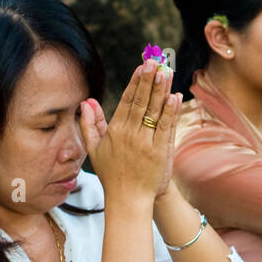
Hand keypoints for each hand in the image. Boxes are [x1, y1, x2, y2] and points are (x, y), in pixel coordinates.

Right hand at [80, 59, 178, 205]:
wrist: (127, 199)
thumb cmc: (111, 174)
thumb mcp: (94, 149)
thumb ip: (90, 124)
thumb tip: (86, 102)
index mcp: (115, 131)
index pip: (126, 101)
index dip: (135, 83)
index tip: (141, 67)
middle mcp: (130, 134)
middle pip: (140, 102)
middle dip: (148, 80)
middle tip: (155, 62)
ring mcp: (145, 143)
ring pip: (154, 111)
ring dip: (160, 90)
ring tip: (166, 72)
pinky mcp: (159, 152)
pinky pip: (165, 127)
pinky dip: (170, 111)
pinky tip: (175, 97)